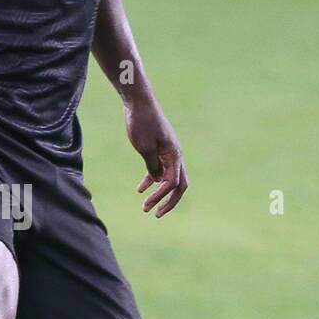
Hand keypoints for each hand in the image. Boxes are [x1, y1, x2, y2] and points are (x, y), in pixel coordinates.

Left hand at [127, 100, 187, 218]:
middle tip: (156, 215)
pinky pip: (160, 169)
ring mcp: (168, 152)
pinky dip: (152, 180)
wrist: (139, 102)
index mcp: (175, 155)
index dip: (160, 196)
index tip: (147, 204)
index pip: (172, 183)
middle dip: (169, 202)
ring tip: (146, 207)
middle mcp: (175, 155)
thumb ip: (152, 166)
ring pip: (169, 178)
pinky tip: (140, 189)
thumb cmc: (142, 123)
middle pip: (179, 185)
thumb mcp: (144, 147)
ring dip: (159, 194)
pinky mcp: (160, 149)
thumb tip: (158, 181)